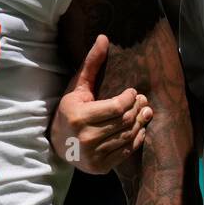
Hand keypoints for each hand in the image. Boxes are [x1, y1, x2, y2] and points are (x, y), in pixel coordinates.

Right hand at [51, 34, 151, 173]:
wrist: (58, 145)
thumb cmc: (69, 110)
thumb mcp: (77, 87)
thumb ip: (91, 63)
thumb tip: (104, 37)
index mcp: (78, 116)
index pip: (117, 107)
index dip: (130, 98)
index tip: (133, 91)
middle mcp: (85, 137)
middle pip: (125, 121)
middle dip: (138, 108)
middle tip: (143, 100)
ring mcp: (93, 154)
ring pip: (128, 135)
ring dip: (141, 122)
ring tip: (144, 112)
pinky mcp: (100, 167)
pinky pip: (126, 151)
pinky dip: (137, 139)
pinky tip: (138, 129)